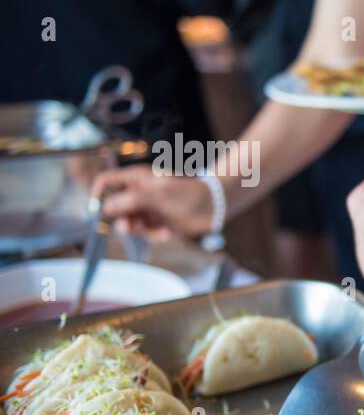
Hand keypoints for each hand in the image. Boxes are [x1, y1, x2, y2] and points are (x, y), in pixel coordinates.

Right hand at [90, 165, 214, 239]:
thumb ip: (130, 200)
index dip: (98, 195)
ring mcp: (147, 209)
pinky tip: (168, 233)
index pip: (105, 182)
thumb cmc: (187, 193)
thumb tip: (105, 208)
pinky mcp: (158, 223)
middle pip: (114, 207)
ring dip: (138, 230)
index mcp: (135, 179)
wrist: (214, 206)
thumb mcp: (156, 195)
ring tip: (153, 230)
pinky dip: (155, 235)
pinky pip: (147, 233)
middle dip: (120, 219)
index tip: (98, 212)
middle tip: (129, 227)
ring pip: (129, 223)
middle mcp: (138, 194)